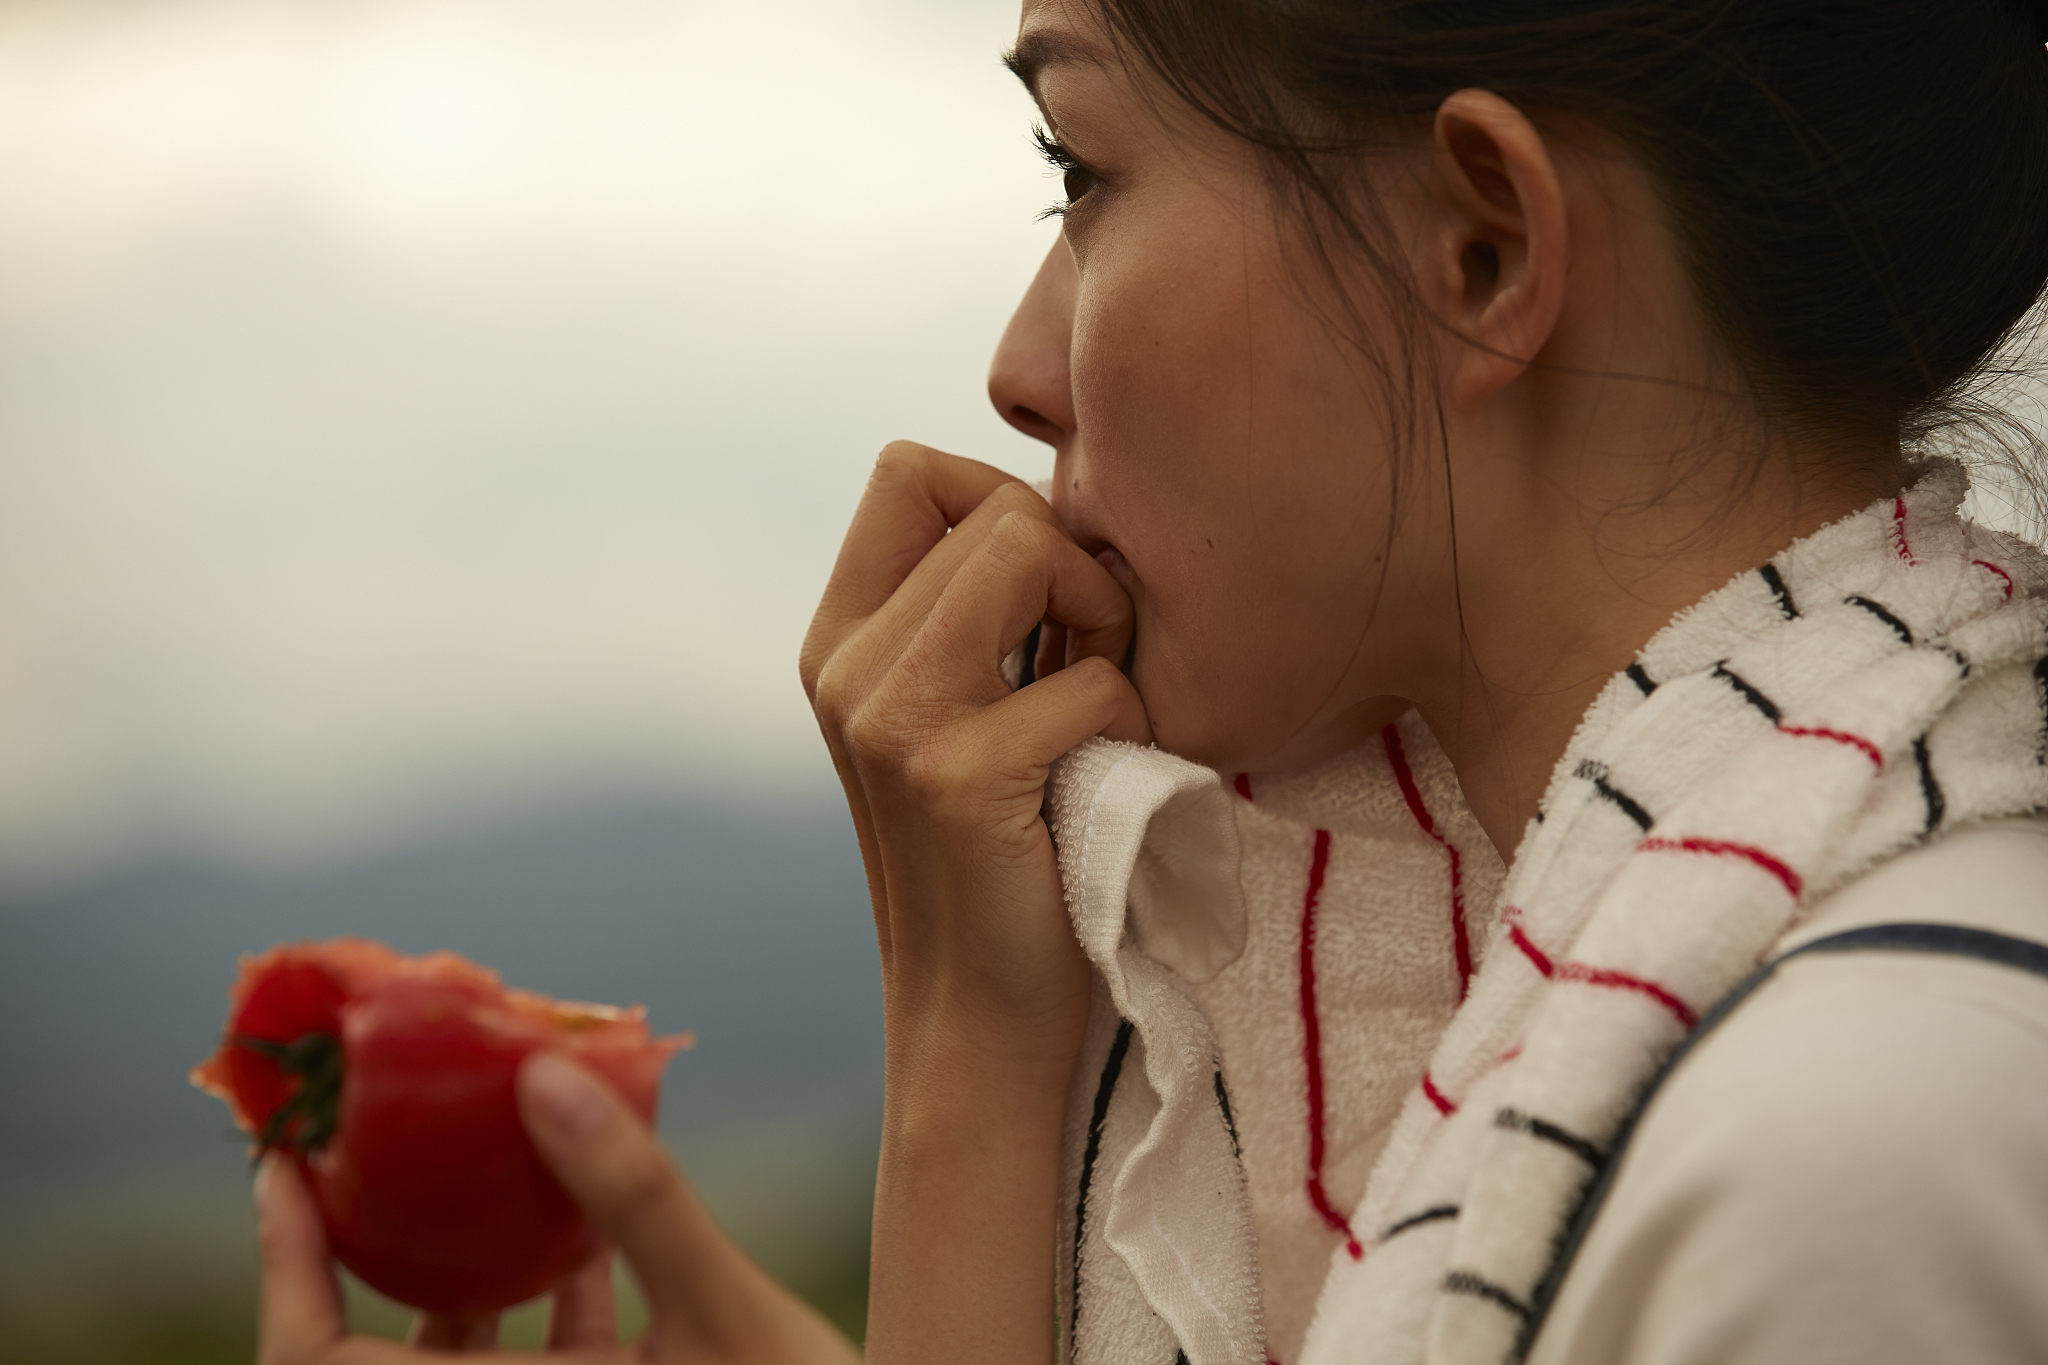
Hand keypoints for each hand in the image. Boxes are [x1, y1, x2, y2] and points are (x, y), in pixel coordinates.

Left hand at [254, 1052, 859, 1364]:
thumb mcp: (723, 1315)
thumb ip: (635, 1199)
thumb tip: (542, 1077)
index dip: (284, 1273)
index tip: (281, 1167)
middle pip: (381, 1355)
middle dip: (370, 1244)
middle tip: (378, 1140)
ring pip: (465, 1356)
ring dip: (464, 1261)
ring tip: (489, 1160)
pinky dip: (547, 1294)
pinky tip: (592, 1226)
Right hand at [799, 442, 1147, 1067]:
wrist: (980, 1017)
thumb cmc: (1002, 852)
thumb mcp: (956, 712)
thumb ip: (973, 610)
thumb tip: (1060, 500)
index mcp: (839, 640)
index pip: (907, 468)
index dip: (1001, 499)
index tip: (1043, 594)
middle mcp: (846, 667)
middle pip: (990, 501)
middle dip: (1074, 564)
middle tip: (1089, 656)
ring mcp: (890, 718)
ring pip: (1031, 551)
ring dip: (1102, 624)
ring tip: (1094, 708)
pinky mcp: (957, 775)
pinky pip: (1094, 678)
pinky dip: (1127, 724)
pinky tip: (1098, 784)